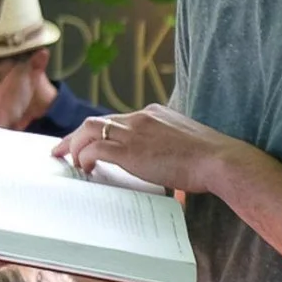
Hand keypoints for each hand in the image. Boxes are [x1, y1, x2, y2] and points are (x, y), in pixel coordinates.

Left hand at [53, 105, 240, 195]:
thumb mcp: (187, 146)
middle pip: (97, 122)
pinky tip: (84, 168)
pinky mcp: (129, 149)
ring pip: (89, 130)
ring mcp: (134, 132)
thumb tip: (166, 165)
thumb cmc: (212, 159)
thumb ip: (170, 148)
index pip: (118, 120)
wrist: (220, 160)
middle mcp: (141, 117)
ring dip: (74, 145)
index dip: (100, 133)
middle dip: (76, 136)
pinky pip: (94, 149)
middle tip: (61, 149)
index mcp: (155, 113)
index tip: (91, 143)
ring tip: (69, 161)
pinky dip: (83, 157)